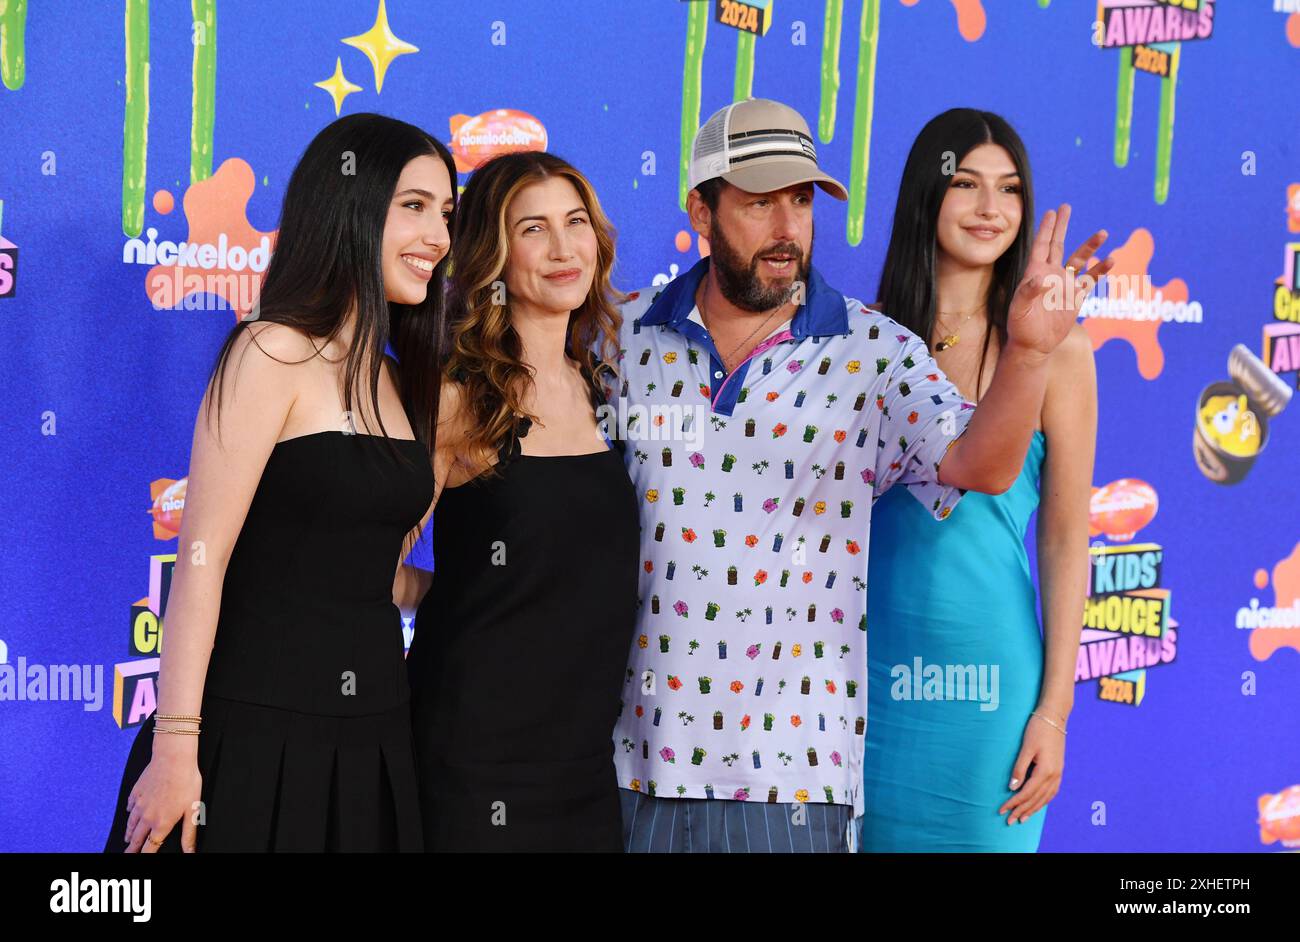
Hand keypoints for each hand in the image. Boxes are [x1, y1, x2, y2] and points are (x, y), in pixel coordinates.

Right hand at [123, 751, 202, 852]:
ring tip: (127, 838)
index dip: (146, 855)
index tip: (141, 858)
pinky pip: (130, 806)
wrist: (173, 759)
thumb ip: (189, 834)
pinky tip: (130, 813)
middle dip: (132, 848)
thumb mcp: (193, 810)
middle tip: (128, 854)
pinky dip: (129, 812)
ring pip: (131, 823)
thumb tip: (190, 852)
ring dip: (129, 833)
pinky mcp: (136, 791)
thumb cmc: (187, 782)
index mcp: (162, 823)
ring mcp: (140, 804)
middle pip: (137, 838)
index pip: (150, 846)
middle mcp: (147, 816)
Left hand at [998, 712, 1065, 825]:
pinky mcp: (1059, 770)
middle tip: (1009, 821)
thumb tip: (1012, 787)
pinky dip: (1043, 801)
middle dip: (1022, 810)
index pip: (1026, 793)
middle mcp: (1054, 776)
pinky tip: (1037, 805)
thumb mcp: (1026, 747)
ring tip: (1022, 818)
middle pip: (1036, 799)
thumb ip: (1019, 768)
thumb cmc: (1038, 729)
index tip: (1002, 810)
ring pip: (1045, 798)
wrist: (1055, 717)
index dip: (1014, 803)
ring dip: (1033, 809)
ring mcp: (1058, 774)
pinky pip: (1051, 792)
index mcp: (1045, 771)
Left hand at [1005, 204, 1114, 356]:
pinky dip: (1102, 269)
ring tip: (1103, 232)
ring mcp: (1065, 283)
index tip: (1051, 212)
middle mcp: (1051, 274)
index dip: (1046, 229)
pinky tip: (1112, 259)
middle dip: (1062, 226)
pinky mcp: (1077, 295)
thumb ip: (1029, 292)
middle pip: (1058, 244)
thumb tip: (1044, 279)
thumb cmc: (1021, 326)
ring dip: (1090, 246)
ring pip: (1079, 259)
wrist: (1034, 344)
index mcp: (1035, 273)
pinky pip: (1091, 278)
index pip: (1041, 246)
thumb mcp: (1020, 309)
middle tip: (1066, 206)